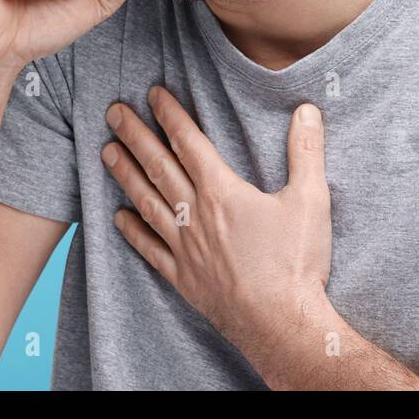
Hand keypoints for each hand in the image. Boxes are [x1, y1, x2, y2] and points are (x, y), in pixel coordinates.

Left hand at [101, 86, 332, 355]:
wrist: (281, 325)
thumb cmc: (296, 264)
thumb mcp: (311, 200)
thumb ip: (306, 152)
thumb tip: (307, 110)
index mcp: (222, 193)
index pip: (188, 143)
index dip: (170, 115)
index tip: (152, 94)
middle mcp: (195, 216)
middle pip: (158, 167)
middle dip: (135, 135)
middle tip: (113, 112)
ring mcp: (185, 249)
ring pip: (147, 202)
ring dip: (125, 175)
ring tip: (106, 152)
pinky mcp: (183, 278)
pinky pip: (150, 250)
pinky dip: (133, 232)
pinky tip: (118, 218)